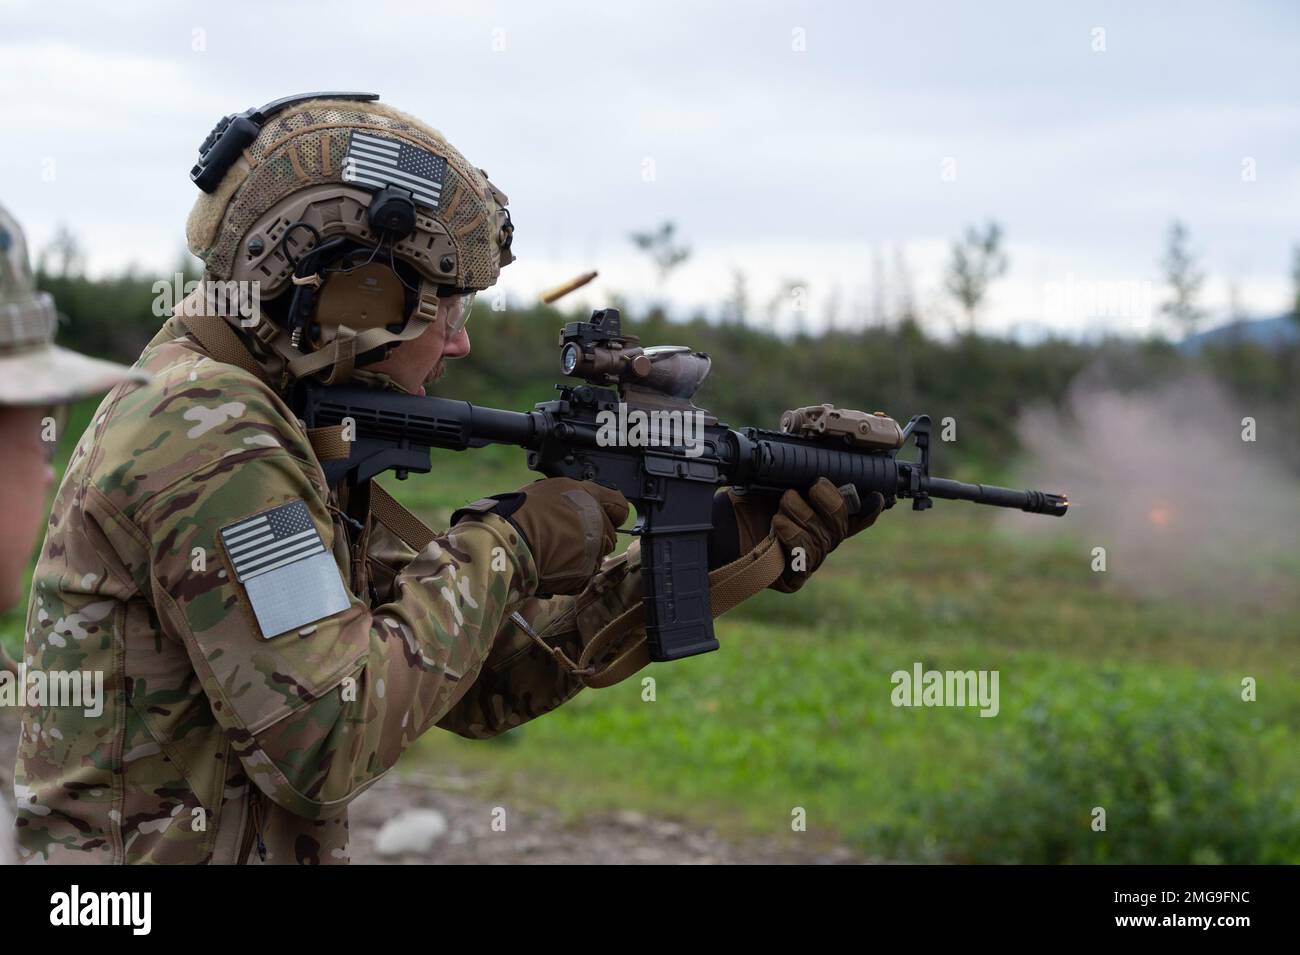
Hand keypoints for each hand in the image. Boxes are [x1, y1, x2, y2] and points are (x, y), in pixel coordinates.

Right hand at [453, 477, 629, 595]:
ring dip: (581, 555)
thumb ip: (577, 496)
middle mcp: (597, 524)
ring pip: (596, 556)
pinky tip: (551, 565)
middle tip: (565, 534)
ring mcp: (593, 551)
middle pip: (608, 533)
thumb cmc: (520, 513)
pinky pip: (582, 575)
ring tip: (554, 551)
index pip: (619, 505)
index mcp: (590, 498)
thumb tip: (585, 505)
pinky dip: (571, 574)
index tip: (601, 515)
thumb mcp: (551, 490)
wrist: (505, 543)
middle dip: (593, 535)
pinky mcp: (583, 575)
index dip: (610, 510)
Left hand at [711, 478, 884, 591]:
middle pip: (842, 524)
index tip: (876, 495)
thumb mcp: (776, 479)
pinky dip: (794, 534)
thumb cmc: (746, 504)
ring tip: (781, 507)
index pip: (856, 517)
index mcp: (820, 516)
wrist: (720, 527)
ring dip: (802, 514)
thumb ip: (801, 469)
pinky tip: (778, 526)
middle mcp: (819, 539)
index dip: (869, 508)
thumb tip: (820, 449)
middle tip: (808, 488)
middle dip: (828, 500)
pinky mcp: (795, 578)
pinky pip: (807, 555)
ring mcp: (809, 561)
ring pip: (824, 537)